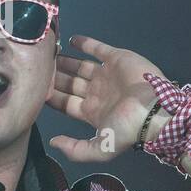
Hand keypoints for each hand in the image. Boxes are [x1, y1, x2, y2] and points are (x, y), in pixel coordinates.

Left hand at [45, 34, 169, 162]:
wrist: (154, 109)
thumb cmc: (127, 128)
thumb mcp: (100, 149)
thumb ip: (76, 150)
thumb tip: (53, 142)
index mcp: (91, 112)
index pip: (65, 103)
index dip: (51, 96)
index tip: (35, 88)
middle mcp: (97, 92)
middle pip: (69, 83)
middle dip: (55, 77)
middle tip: (39, 68)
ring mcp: (106, 75)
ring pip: (79, 66)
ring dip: (65, 61)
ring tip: (49, 55)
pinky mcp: (116, 58)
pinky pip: (97, 49)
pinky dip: (84, 43)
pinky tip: (70, 40)